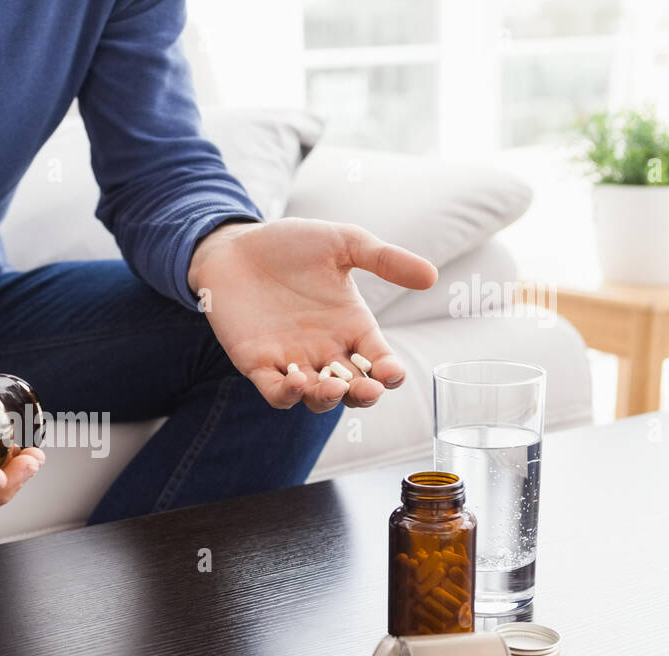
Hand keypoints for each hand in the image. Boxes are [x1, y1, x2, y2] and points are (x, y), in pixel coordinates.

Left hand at [188, 218, 437, 411]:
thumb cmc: (290, 244)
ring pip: (318, 398)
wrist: (236, 247)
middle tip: (369, 388)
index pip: (379, 361)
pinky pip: (276, 392)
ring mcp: (291, 360)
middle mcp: (326, 350)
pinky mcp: (257, 364)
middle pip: (353, 390)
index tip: (391, 370)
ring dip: (329, 398)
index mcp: (352, 326)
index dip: (389, 372)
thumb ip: (384, 259)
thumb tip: (432, 276)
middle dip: (364, 394)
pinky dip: (288, 394)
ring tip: (334, 385)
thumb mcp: (344, 243)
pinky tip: (296, 379)